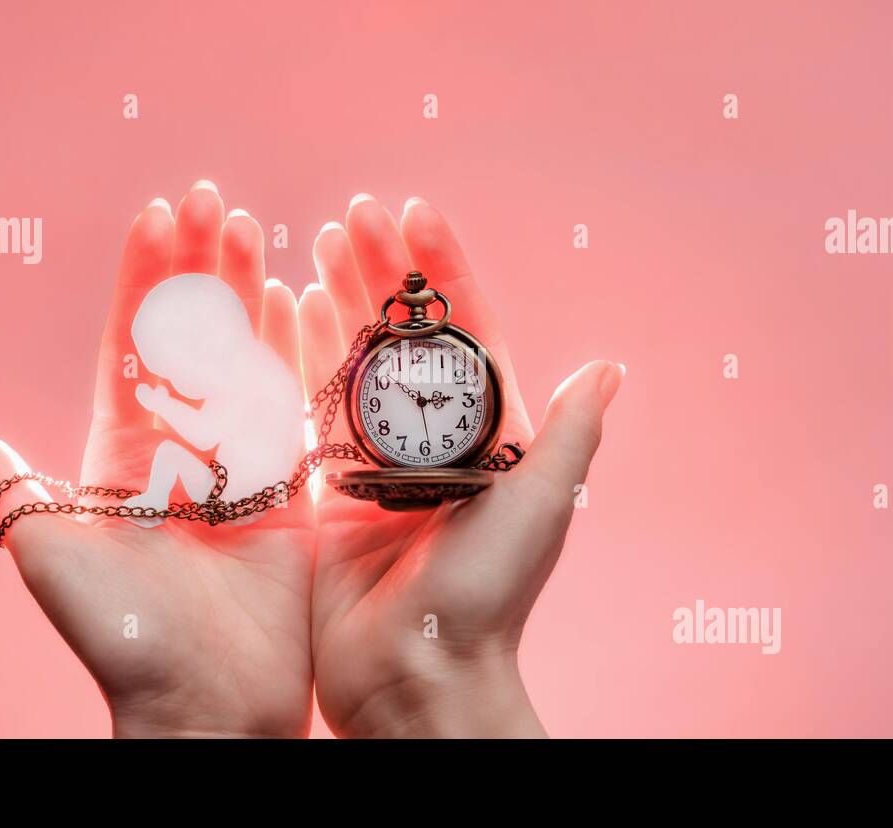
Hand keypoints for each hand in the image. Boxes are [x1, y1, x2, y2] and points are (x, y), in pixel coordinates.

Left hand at [0, 182, 314, 737]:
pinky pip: (293, 409)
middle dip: (199, 268)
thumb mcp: (51, 554)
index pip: (132, 349)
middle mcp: (182, 452)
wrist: (206, 700)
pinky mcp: (290, 491)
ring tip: (254, 227)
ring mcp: (239, 466)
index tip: (157, 215)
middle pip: (191, 340)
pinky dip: (296, 354)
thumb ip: (8, 488)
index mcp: (123, 457)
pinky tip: (299, 301)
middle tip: (214, 198)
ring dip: (247, 294)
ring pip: (243, 361)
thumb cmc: (122, 635)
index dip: (142, 282)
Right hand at [300, 195, 623, 736]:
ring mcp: (377, 463)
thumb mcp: (542, 504)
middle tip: (353, 214)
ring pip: (354, 362)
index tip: (416, 214)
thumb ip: (569, 433)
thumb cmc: (489, 592)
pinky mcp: (329, 489)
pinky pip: (310, 411)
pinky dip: (298, 360)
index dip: (442, 271)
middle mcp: (432, 442)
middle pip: (403, 337)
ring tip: (317, 240)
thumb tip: (610, 368)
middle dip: (380, 272)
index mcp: (487, 437)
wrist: (416, 672)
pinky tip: (283, 310)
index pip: (465, 333)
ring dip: (337, 300)